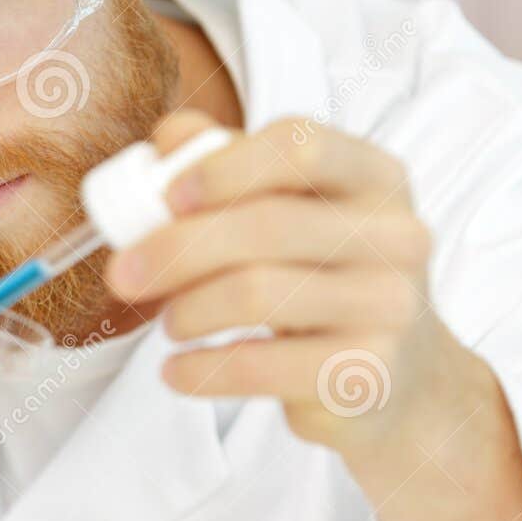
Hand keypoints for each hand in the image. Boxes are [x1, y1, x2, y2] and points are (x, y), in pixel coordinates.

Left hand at [104, 110, 486, 459]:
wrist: (399, 379)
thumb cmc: (323, 279)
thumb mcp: (288, 212)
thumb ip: (228, 165)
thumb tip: (168, 140)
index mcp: (374, 176)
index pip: (300, 145)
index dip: (224, 166)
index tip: (166, 196)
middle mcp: (396, 234)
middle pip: (266, 224)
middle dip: (175, 249)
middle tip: (122, 275)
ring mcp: (391, 305)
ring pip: (257, 294)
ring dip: (186, 310)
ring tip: (169, 323)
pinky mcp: (369, 372)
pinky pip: (261, 366)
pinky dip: (202, 370)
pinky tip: (176, 372)